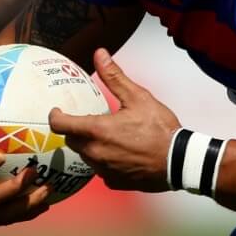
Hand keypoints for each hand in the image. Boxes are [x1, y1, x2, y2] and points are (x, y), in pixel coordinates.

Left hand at [50, 48, 179, 192]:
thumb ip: (114, 76)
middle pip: (72, 141)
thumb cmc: (160, 129)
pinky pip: (101, 170)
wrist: (179, 161)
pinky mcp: (114, 181)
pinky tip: (120, 154)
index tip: (57, 111)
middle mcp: (95, 153)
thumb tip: (100, 54)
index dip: (55, 116)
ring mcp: (104, 170)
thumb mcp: (138, 97)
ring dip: (90, 146)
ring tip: (108, 137)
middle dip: (76, 130)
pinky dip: (105, 161)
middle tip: (88, 121)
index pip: (61, 125)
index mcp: (97, 131)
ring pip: (86, 156)